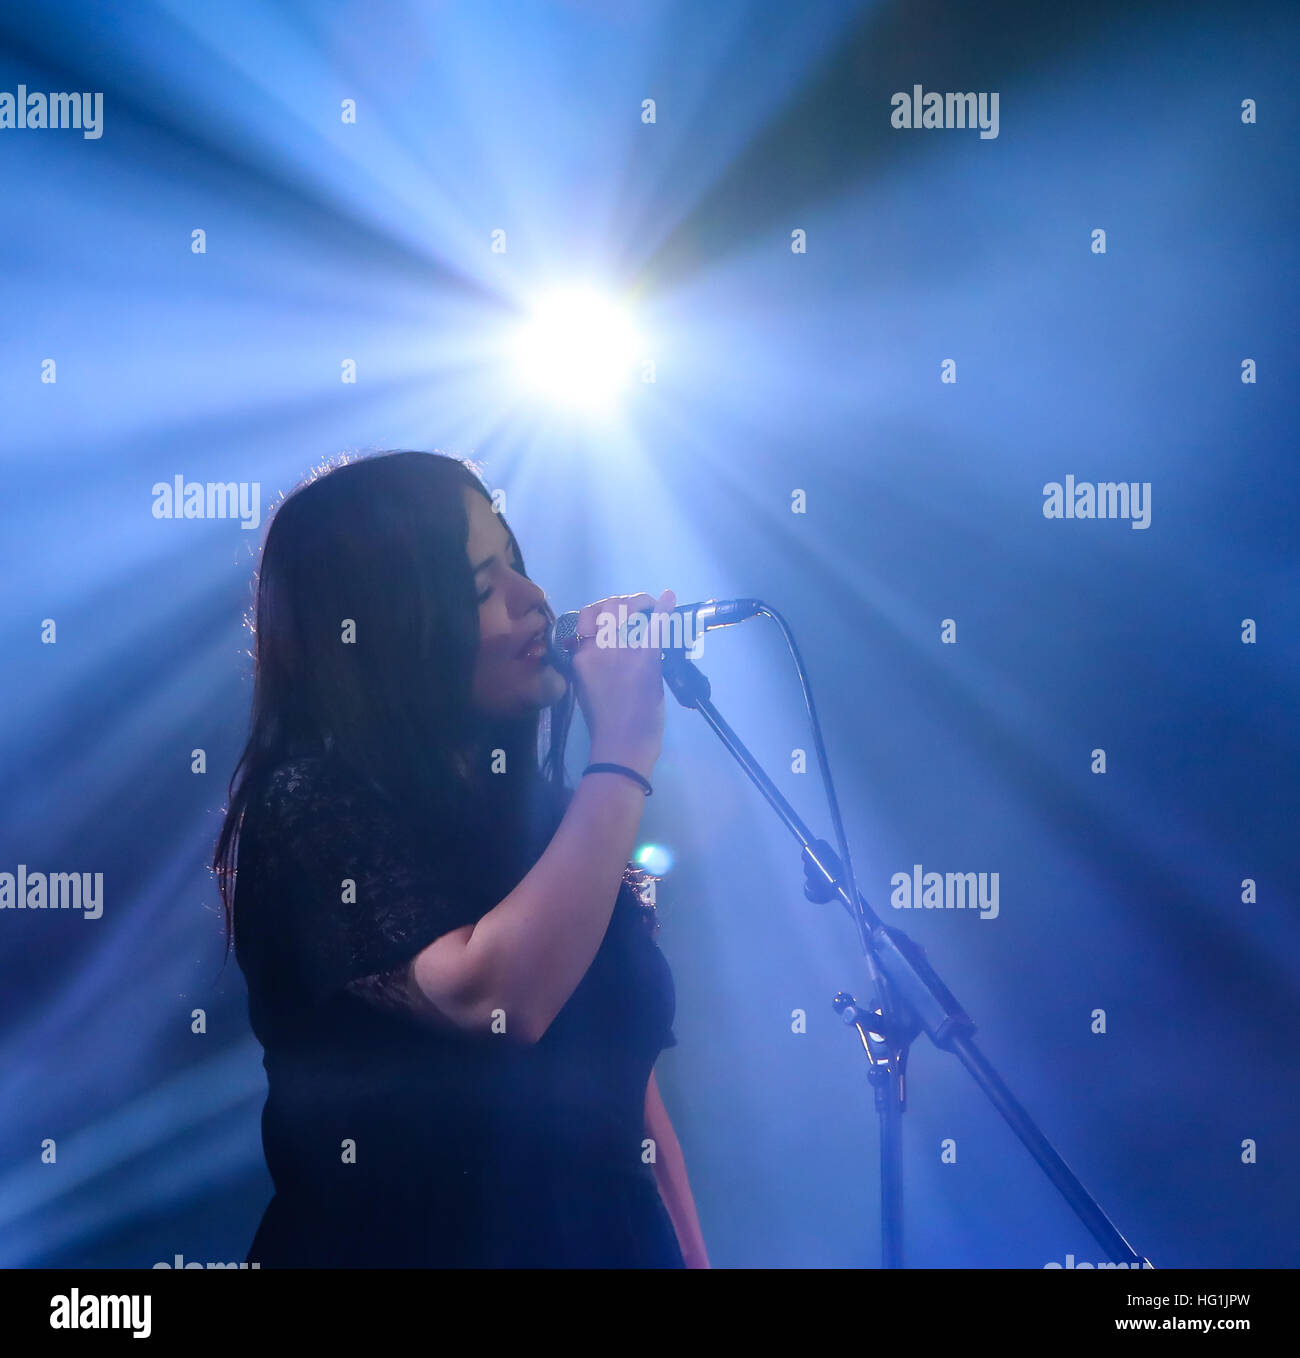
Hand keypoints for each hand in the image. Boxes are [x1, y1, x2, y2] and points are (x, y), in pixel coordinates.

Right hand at [572, 589, 674, 778]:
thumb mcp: (586, 687)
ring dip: (641, 603)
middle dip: (623, 603)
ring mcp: (622, 652)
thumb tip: (599, 645)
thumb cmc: (604, 724)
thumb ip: (591, 663)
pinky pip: (655, 627)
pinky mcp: (646, 659)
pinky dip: (664, 609)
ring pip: (628, 610)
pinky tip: (669, 597)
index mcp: (580, 657)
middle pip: (607, 607)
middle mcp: (597, 648)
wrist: (621, 746)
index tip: (613, 616)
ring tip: (649, 604)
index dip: (601, 611)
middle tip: (636, 609)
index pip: (586, 619)